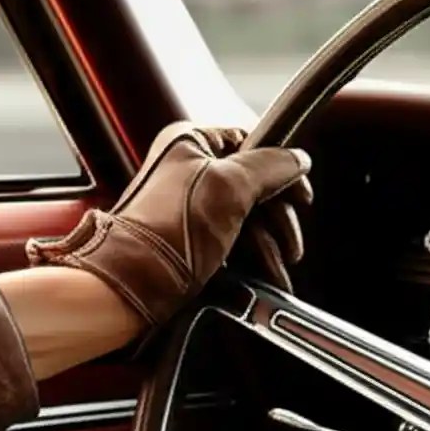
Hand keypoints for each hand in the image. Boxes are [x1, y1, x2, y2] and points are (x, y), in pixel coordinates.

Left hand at [26, 122, 310, 329]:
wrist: (129, 287)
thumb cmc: (167, 235)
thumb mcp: (230, 187)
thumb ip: (271, 166)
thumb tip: (298, 159)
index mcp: (190, 142)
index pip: (252, 143)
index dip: (280, 170)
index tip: (300, 195)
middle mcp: (186, 169)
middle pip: (254, 184)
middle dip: (278, 218)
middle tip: (290, 242)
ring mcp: (187, 205)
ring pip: (246, 216)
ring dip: (269, 244)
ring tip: (280, 267)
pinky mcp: (188, 239)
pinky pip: (231, 240)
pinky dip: (252, 258)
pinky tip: (265, 274)